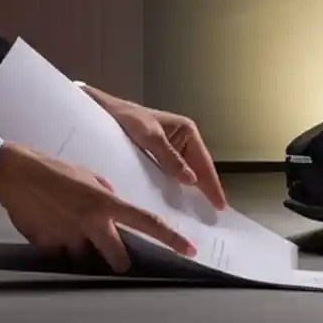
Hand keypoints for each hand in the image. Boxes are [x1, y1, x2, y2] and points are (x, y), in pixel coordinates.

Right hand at [0, 141, 195, 272]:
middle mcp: (92, 223)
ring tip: (79, 244)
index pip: (148, 223)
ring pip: (86, 260)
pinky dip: (60, 250)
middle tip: (121, 262)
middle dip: (119, 261)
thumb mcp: (91, 176)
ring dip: (86, 256)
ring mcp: (69, 236)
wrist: (18, 173)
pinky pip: (60, 255)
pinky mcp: (47, 244)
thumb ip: (107, 194)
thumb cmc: (57, 170)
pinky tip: (54, 236)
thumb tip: (115, 205)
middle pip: (117, 256)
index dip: (171, 239)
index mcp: (108, 203)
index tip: (188, 250)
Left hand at [82, 86, 227, 210]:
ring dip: (193, 189)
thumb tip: (191, 180)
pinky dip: (178, 185)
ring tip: (201, 211)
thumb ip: (169, 157)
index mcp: (187, 131)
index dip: (212, 183)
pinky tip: (179, 199)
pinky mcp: (158, 155)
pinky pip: (173, 172)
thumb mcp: (148, 136)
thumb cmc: (126, 118)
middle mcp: (183, 140)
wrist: (102, 109)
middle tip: (215, 213)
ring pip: (187, 171)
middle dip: (207, 188)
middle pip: (199, 168)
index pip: (205, 162)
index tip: (220, 204)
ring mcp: (171, 148)